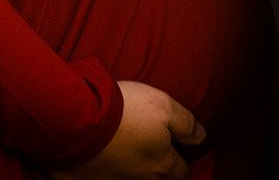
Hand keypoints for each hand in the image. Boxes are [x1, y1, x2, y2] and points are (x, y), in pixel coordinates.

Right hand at [54, 81, 204, 178]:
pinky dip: (104, 175)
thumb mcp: (164, 106)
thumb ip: (186, 124)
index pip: (181, 174)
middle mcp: (140, 179)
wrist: (76, 120)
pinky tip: (102, 164)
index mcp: (161, 164)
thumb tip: (202, 137)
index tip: (182, 160)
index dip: (184, 167)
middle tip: (158, 162)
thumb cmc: (125, 111)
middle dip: (161, 175)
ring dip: (132, 173)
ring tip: (129, 158)